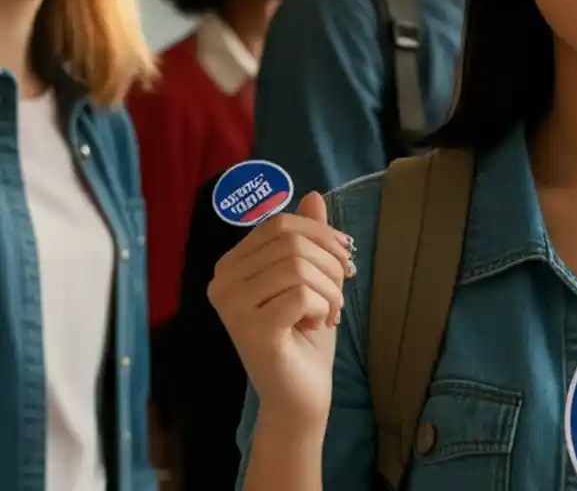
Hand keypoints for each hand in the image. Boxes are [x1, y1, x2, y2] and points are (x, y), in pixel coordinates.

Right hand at [208, 191, 352, 431]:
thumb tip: (313, 195)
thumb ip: (308, 239)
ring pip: (298, 266)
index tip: (345, 260)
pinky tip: (318, 324)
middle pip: (291, 242)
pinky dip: (323, 306)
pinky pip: (301, 293)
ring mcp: (231, 306)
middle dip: (330, 263)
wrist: (300, 392)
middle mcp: (221, 282)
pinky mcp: (249, 329)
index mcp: (231, 265)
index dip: (321, 234)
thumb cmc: (305, 334)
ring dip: (330, 289)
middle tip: (340, 293)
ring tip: (329, 312)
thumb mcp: (313, 278)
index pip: (280, 224)